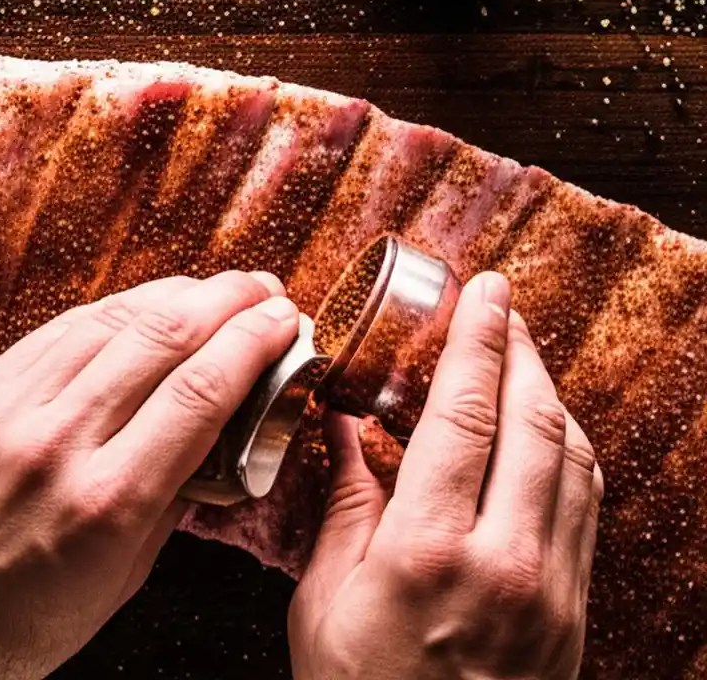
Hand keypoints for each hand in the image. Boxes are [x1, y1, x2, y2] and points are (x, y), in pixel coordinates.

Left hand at [0, 271, 298, 678]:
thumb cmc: (18, 626)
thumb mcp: (121, 579)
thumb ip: (172, 500)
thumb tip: (217, 436)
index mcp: (106, 502)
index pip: (200, 391)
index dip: (253, 341)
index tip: (285, 320)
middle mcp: (56, 444)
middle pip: (158, 337)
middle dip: (224, 300)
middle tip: (262, 288)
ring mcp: (6, 413)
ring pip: (104, 322)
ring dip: (169, 295)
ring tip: (211, 289)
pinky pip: (53, 335)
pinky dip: (107, 313)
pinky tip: (138, 306)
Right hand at [289, 272, 603, 679]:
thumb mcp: (324, 600)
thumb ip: (344, 505)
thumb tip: (344, 428)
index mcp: (425, 551)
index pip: (467, 415)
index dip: (478, 343)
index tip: (483, 294)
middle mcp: (502, 562)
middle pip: (533, 423)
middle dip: (522, 352)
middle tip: (504, 308)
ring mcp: (548, 590)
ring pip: (572, 460)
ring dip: (550, 398)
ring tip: (521, 362)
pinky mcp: (570, 613)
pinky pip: (585, 508)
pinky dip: (567, 454)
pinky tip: (542, 437)